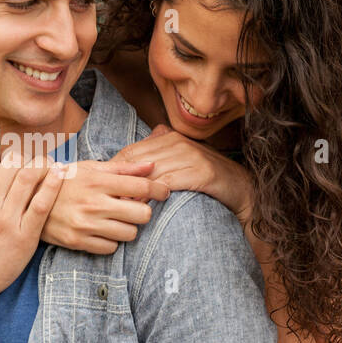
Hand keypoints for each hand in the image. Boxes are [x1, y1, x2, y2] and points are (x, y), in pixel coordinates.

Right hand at [0, 148, 62, 312]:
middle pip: (12, 163)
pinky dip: (54, 184)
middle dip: (21, 157)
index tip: (2, 159)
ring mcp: (7, 220)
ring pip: (30, 177)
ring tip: (47, 163)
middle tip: (28, 160)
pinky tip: (60, 174)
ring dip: (40, 164)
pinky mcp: (25, 237)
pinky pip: (43, 204)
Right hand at [41, 160, 169, 253]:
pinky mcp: (78, 242)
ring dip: (127, 227)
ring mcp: (86, 225)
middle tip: (134, 208)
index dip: (158, 190)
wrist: (28, 199)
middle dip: (143, 211)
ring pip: (129, 234)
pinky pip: (111, 248)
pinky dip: (111, 241)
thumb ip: (123, 168)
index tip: (162, 192)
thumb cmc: (64, 181)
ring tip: (115, 219)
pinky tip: (102, 230)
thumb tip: (152, 166)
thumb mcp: (90, 168)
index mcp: (98, 181)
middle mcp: (94, 203)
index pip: (141, 188)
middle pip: (142, 215)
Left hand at [114, 125, 252, 218]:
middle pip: (136, 161)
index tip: (100, 187)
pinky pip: (168, 183)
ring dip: (133, 190)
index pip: (131, 151)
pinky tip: (143, 206)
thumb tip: (125, 159)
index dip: (114, 169)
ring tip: (118, 205)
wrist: (241, 188)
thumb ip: (157, 155)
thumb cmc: (204, 178)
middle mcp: (178, 142)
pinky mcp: (201, 172)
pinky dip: (153, 194)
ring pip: (150, 172)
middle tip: (104, 199)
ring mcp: (190, 155)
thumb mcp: (179, 161)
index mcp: (169, 137)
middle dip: (119, 180)